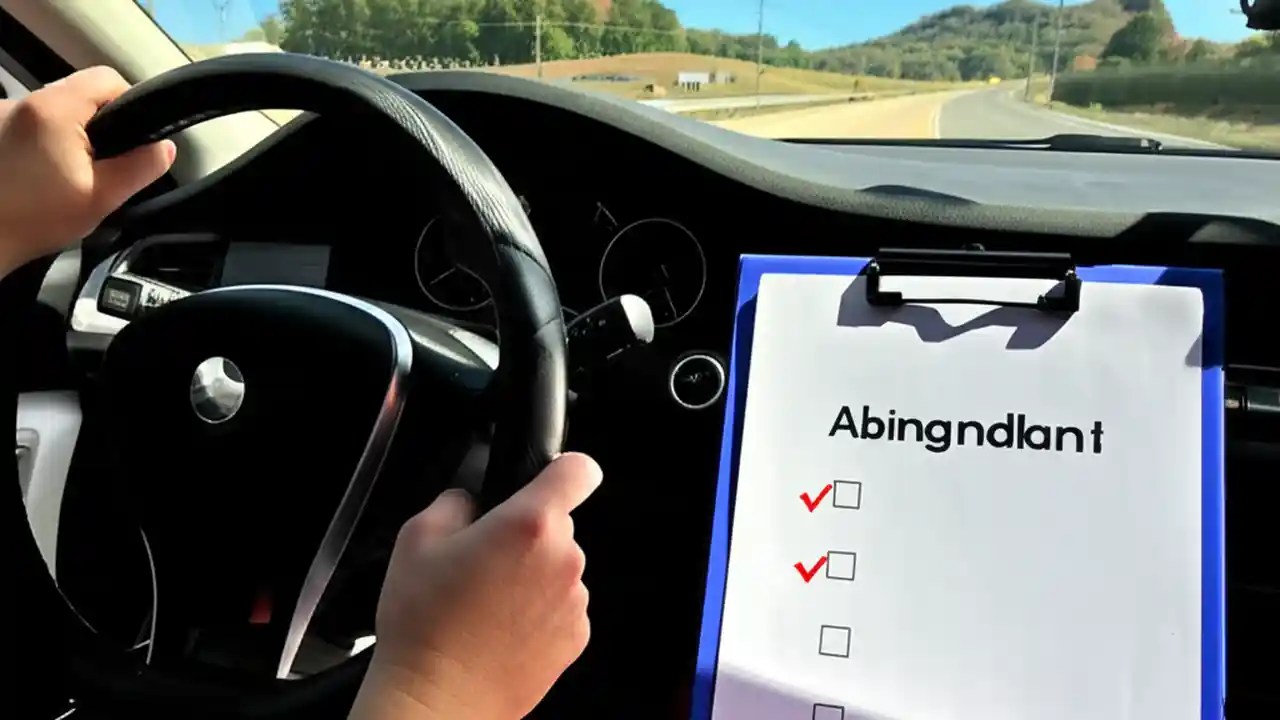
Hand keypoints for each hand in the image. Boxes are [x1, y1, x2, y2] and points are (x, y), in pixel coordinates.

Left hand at [0, 66, 175, 277]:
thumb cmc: (34, 219)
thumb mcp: (102, 197)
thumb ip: (139, 168)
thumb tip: (164, 149)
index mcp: (55, 111)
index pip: (106, 79)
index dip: (128, 103)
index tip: (130, 135)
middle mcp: (23, 102)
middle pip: (78, 93)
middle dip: (96, 123)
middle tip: (100, 163)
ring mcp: (0, 113)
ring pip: (52, 109)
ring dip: (66, 133)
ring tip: (66, 172)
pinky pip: (29, 123)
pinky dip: (41, 141)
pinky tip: (39, 173)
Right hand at [351, 453, 601, 719]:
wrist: (440, 700)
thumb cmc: (426, 627)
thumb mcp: (417, 538)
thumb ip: (455, 501)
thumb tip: (470, 499)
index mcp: (529, 524)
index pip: (578, 471)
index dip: (564, 468)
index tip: (552, 475)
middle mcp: (563, 560)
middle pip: (557, 524)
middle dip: (524, 534)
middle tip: (481, 562)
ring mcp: (574, 601)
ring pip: (558, 567)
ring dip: (532, 575)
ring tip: (485, 603)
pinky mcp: (576, 637)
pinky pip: (561, 605)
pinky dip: (538, 610)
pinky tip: (500, 628)